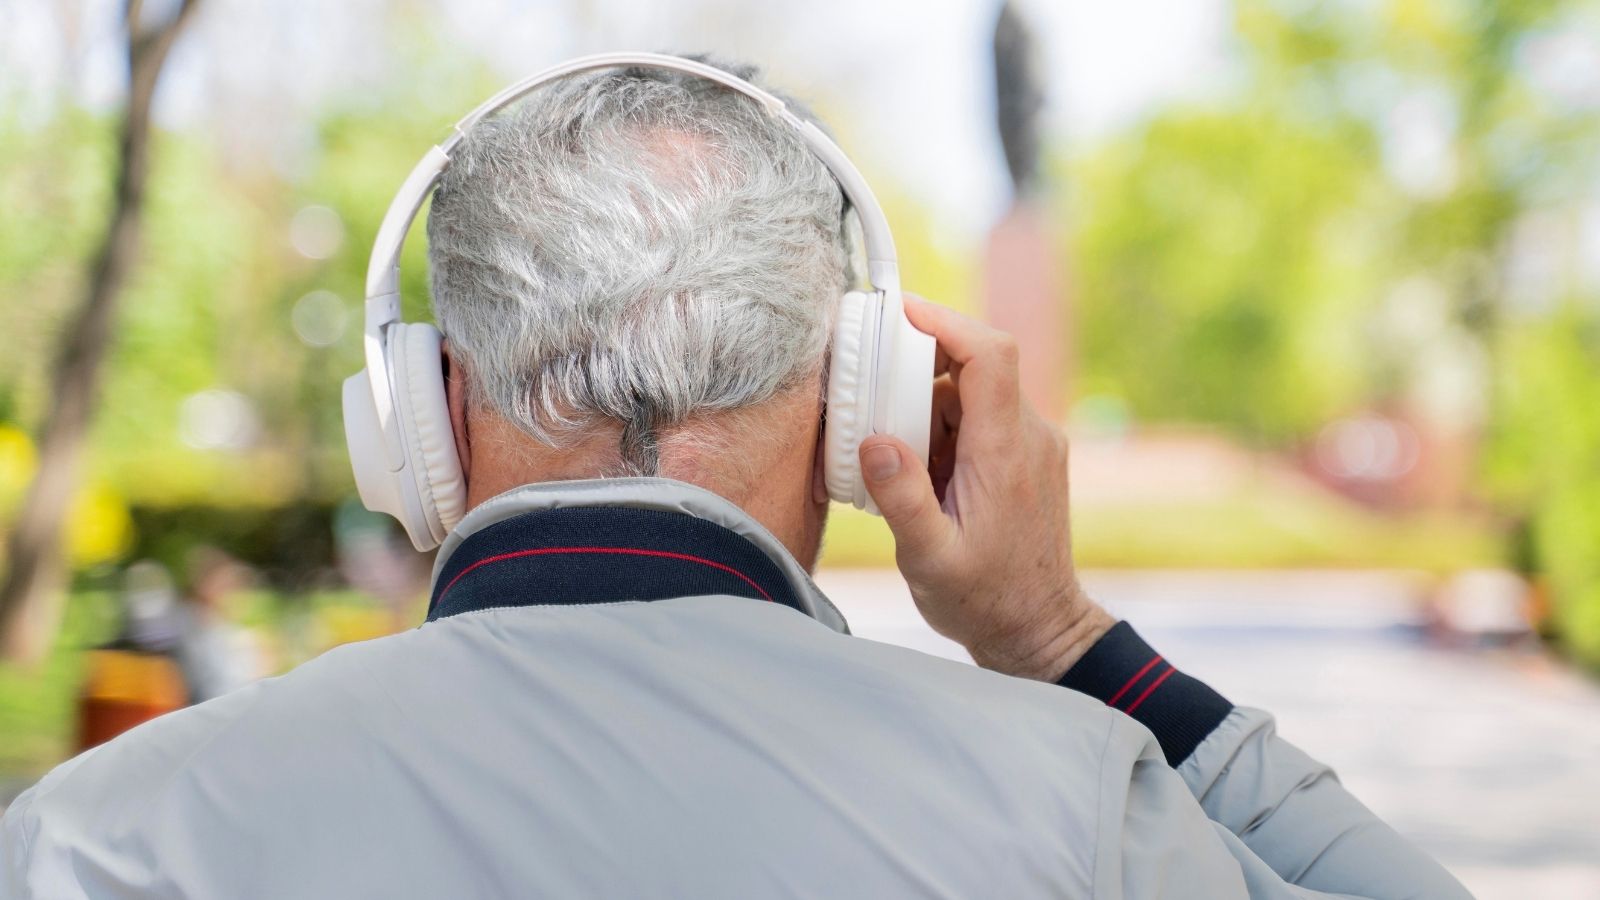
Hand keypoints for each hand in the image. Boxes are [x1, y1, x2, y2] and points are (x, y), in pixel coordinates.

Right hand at [858, 296, 1113, 682]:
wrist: (1039, 630)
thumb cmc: (984, 601)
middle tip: (871, 401)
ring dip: (925, 410)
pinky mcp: (1025, 456)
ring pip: (970, 395)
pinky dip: (942, 430)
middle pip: (974, 366)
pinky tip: (919, 474)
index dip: (945, 322)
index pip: (989, 354)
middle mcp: (1029, 436)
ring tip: (894, 462)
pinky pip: (979, 419)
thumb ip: (901, 499)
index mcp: (1007, 451)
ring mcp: (1032, 445)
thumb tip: (874, 440)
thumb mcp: (929, 559)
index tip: (897, 313)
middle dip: (918, 373)